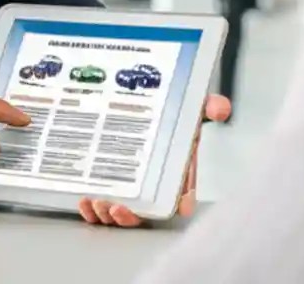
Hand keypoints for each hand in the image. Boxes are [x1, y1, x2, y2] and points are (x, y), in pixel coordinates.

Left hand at [78, 94, 232, 226]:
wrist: (133, 88)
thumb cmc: (166, 106)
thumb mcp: (188, 103)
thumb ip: (207, 105)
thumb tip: (220, 109)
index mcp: (175, 166)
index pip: (183, 191)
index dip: (180, 202)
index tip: (177, 207)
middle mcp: (152, 178)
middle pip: (146, 208)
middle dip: (132, 216)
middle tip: (118, 208)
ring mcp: (129, 181)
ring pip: (121, 207)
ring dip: (108, 213)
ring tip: (97, 203)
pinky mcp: (105, 178)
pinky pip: (100, 200)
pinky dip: (90, 208)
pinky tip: (83, 200)